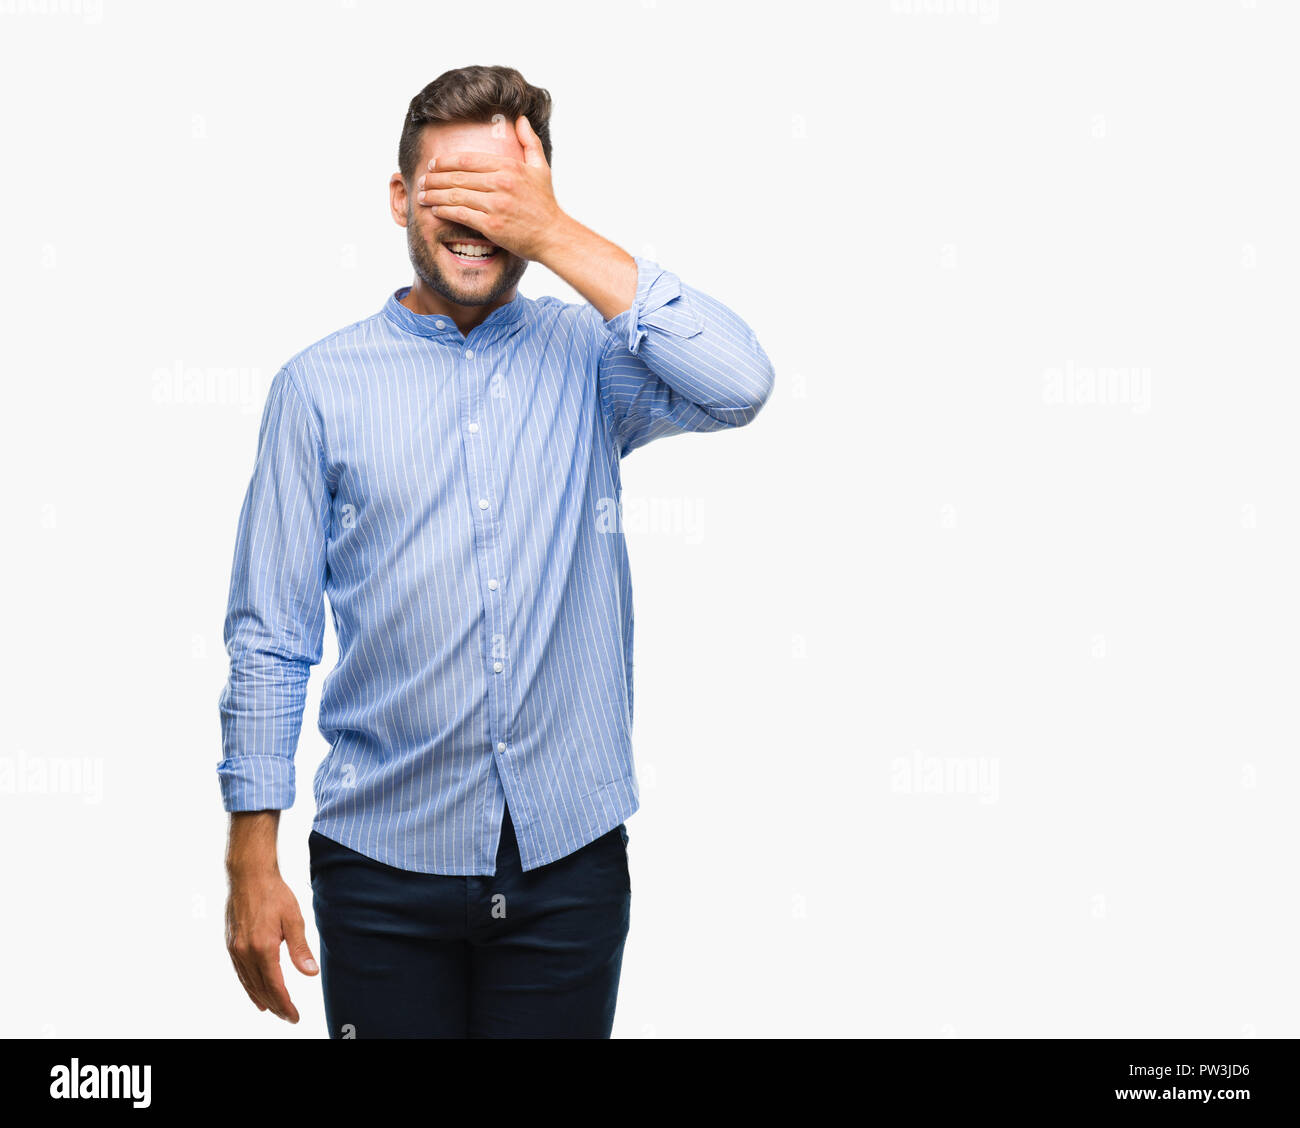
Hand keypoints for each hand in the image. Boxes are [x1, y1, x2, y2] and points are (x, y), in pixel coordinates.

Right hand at [225, 869, 317, 1022]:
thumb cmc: (274, 893)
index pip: (275, 986)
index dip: (285, 1005)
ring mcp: (235, 949)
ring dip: (261, 999)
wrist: (248, 875)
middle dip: (276, 1006)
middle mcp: (245, 952)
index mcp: (263, 948)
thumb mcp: (293, 918)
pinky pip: (240, 973)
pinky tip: (255, 991)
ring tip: (273, 1010)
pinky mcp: (231, 944)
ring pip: (248, 983)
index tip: (294, 1017)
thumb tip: (310, 973)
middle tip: (287, 1017)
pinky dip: (249, 986)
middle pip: (261, 989)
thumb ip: (300, 949)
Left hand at [415, 115, 567, 260]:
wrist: (553, 236)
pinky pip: (461, 214)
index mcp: (509, 168)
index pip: (467, 160)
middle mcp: (500, 184)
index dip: (445, 161)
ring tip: (422, 195)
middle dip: (434, 178)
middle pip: (457, 177)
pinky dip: (445, 211)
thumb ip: (529, 142)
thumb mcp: (541, 168)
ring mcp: (496, 205)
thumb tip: (520, 118)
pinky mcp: (492, 225)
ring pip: (455, 195)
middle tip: (421, 180)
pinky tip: (436, 209)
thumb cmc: (545, 204)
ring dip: (434, 194)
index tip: (433, 164)